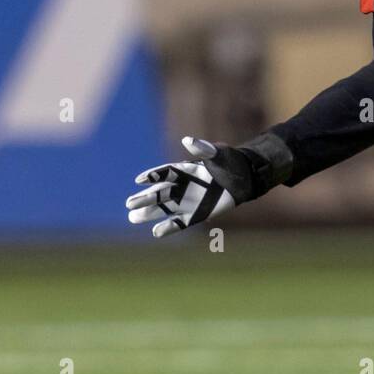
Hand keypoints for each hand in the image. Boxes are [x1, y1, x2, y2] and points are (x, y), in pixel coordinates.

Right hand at [126, 136, 254, 238]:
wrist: (243, 179)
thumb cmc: (229, 162)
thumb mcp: (217, 153)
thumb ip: (203, 149)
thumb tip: (188, 140)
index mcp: (184, 170)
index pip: (164, 173)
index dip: (152, 176)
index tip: (139, 180)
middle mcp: (181, 187)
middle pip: (158, 193)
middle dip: (144, 198)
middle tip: (129, 203)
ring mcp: (187, 202)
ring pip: (163, 209)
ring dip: (148, 213)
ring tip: (132, 217)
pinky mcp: (195, 215)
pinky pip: (178, 223)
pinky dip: (168, 228)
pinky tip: (156, 232)